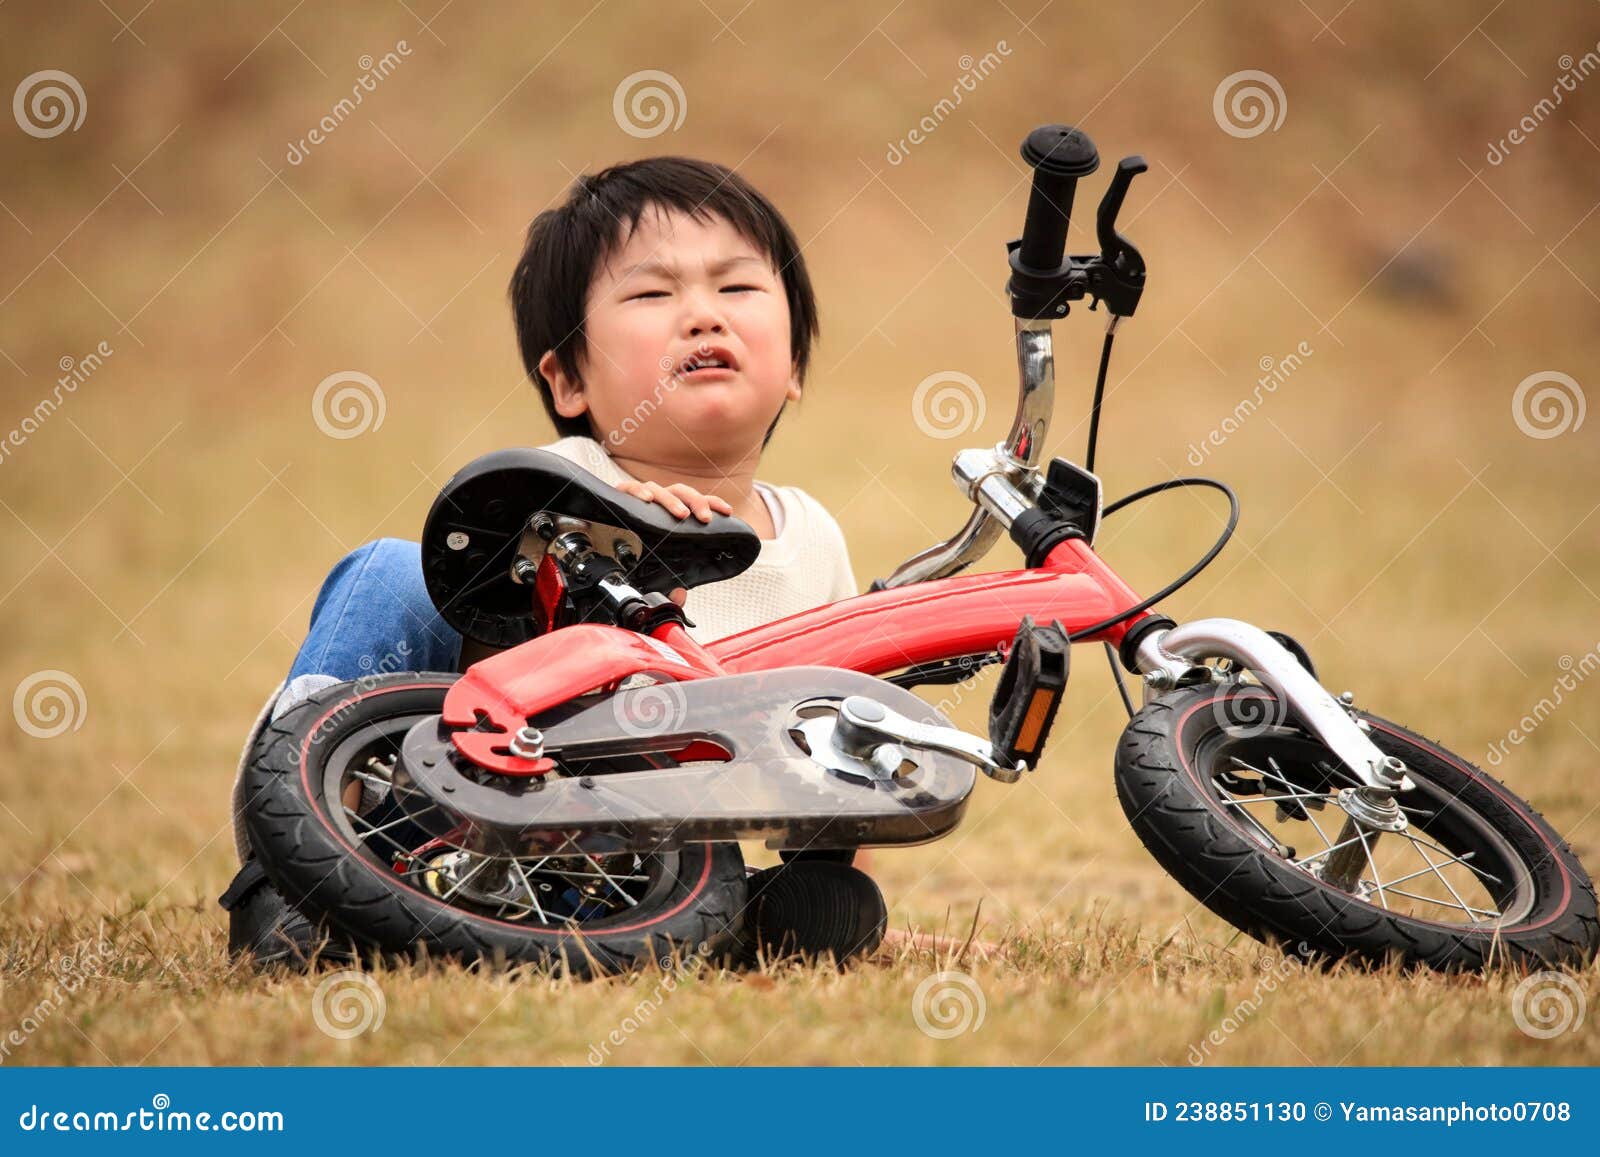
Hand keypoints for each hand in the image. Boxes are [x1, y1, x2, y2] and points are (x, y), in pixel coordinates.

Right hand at [614, 480, 732, 606]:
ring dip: (671, 500)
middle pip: (681, 491)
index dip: (712, 504)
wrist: (595, 545)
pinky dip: (638, 491)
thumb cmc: (629, 553)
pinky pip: (628, 488)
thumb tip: (679, 597)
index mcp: (671, 513)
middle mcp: (657, 502)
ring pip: (659, 489)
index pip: (696, 502)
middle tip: (703, 519)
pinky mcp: (617, 498)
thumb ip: (668, 585)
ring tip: (680, 514)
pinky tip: (646, 500)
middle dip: (696, 502)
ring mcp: (638, 498)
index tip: (727, 512)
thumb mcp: (654, 573)